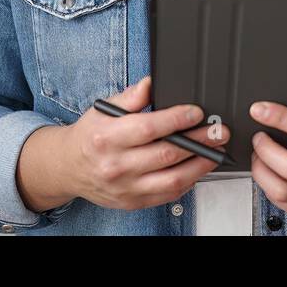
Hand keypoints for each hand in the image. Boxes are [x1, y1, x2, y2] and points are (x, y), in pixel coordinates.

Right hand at [61, 75, 229, 210]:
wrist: (68, 167)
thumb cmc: (89, 136)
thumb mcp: (103, 109)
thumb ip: (131, 97)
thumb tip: (152, 84)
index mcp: (107, 138)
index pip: (148, 128)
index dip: (177, 119)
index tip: (197, 113)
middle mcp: (116, 165)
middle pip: (166, 154)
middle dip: (199, 142)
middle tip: (218, 132)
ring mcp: (125, 188)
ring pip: (172, 179)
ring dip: (200, 166)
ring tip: (216, 152)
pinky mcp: (132, 202)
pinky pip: (167, 196)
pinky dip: (187, 183)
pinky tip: (197, 170)